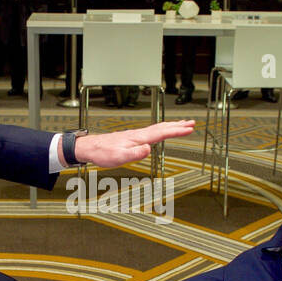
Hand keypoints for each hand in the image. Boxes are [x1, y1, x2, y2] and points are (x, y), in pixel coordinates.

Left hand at [72, 120, 194, 167]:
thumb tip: (148, 149)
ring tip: (181, 125)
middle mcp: (138, 134)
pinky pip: (152, 131)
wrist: (90, 147)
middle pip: (162, 127)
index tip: (189, 129)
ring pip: (157, 128)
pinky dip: (161, 129)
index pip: (162, 132)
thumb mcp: (119, 157)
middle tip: (191, 123)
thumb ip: (134, 154)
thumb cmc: (103, 153)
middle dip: (178, 125)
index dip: (177, 130)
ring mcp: (135, 135)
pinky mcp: (132, 137)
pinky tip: (161, 131)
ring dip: (171, 126)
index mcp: (138, 138)